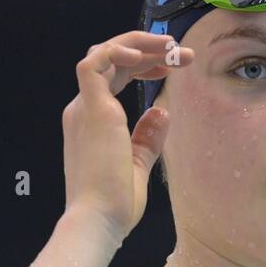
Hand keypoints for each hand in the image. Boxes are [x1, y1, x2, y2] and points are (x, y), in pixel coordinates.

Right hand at [62, 31, 193, 242]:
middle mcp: (84, 110)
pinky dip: (118, 52)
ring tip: (171, 47)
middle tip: (181, 52)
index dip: (143, 65)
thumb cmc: (114, 203)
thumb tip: (161, 112)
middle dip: (148, 50)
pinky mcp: (90, 109)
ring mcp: (84, 108)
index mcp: (92, 121)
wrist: (98, 221)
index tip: (171, 67)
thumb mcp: (138, 164)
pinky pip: (95, 63)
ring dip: (139, 45)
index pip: (114, 77)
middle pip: (111, 60)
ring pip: (104, 53)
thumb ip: (147, 138)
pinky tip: (146, 56)